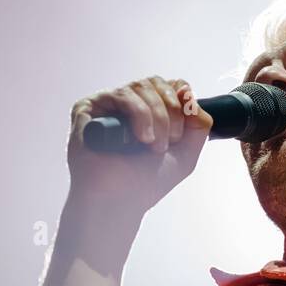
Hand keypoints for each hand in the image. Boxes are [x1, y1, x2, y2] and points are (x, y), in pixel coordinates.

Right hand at [66, 76, 213, 210]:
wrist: (120, 202)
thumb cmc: (145, 183)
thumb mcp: (184, 155)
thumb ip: (198, 126)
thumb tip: (191, 98)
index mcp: (148, 111)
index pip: (170, 86)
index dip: (181, 100)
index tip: (182, 128)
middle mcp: (126, 104)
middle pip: (157, 83)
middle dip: (171, 112)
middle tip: (168, 142)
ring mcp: (106, 104)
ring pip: (141, 87)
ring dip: (157, 118)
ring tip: (152, 146)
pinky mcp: (87, 108)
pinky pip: (121, 95)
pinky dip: (138, 115)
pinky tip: (139, 139)